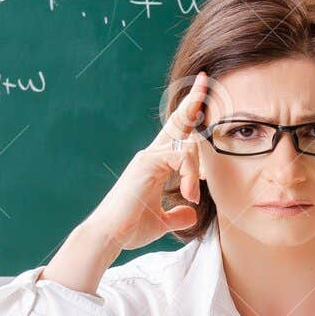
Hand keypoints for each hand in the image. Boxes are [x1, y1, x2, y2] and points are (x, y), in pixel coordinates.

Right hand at [83, 72, 207, 251]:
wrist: (108, 236)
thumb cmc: (129, 228)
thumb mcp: (161, 221)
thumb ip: (177, 214)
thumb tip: (191, 213)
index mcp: (154, 164)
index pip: (175, 134)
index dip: (188, 115)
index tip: (201, 95)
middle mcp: (150, 155)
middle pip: (177, 122)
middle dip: (193, 100)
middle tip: (206, 79)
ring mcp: (147, 158)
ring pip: (185, 144)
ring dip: (195, 168)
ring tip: (191, 196)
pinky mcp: (147, 164)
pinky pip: (179, 156)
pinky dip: (188, 173)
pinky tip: (188, 194)